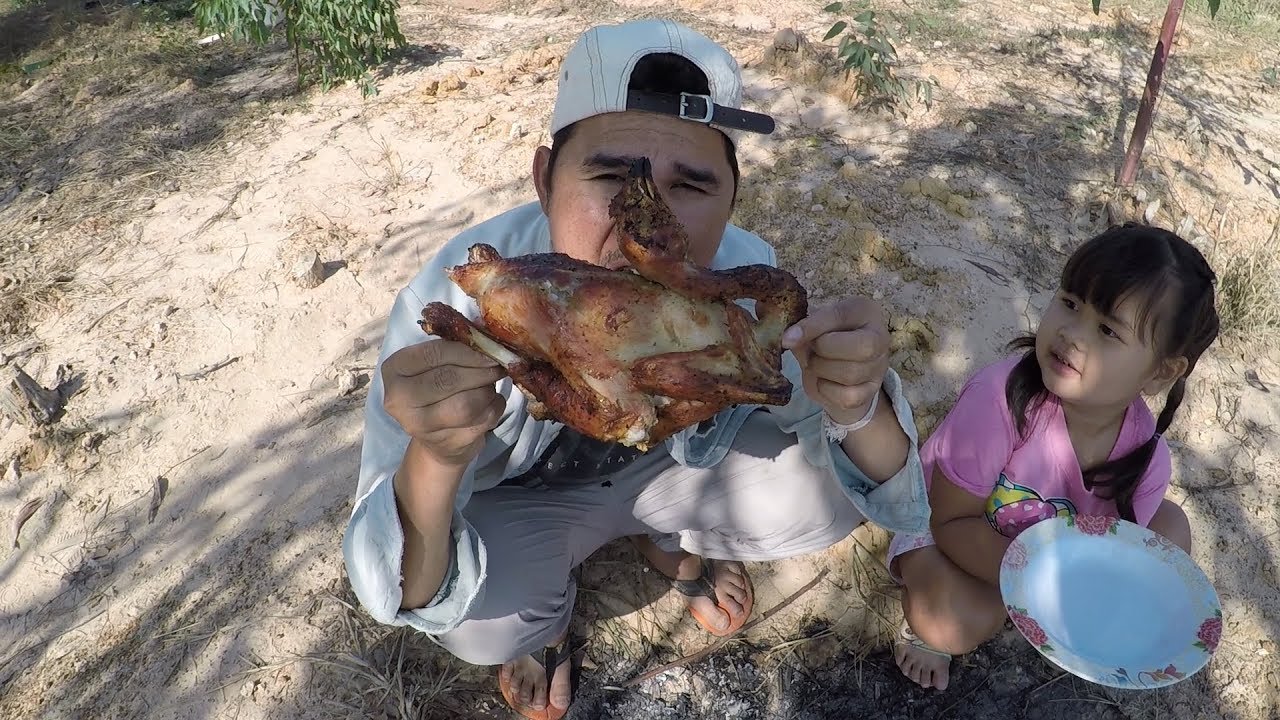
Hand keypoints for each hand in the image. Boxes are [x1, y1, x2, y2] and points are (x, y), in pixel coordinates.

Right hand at [381, 339, 507, 466]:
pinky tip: (490, 403)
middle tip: (498, 366)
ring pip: (468, 403)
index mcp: (395, 369)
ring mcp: (420, 426)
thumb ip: (454, 350)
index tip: (489, 350)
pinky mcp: (447, 443)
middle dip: (480, 370)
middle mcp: (399, 399)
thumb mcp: (434, 366)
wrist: (437, 441)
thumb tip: (488, 341)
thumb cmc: (436, 392)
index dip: (466, 351)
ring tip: (490, 386)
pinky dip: (494, 407)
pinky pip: (482, 420)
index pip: (434, 353)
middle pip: (449, 379)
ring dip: (488, 391)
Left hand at [780, 297, 889, 424]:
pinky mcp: (872, 390)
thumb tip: (765, 312)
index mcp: (863, 310)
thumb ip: (794, 321)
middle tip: (811, 352)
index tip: (787, 339)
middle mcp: (879, 336)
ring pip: (851, 373)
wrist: (840, 375)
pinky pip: (848, 396)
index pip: (839, 315)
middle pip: (859, 347)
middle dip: (824, 352)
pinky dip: (828, 391)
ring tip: (816, 365)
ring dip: (822, 371)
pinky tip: (824, 382)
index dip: (811, 327)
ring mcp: (879, 365)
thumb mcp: (812, 327)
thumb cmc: (824, 342)